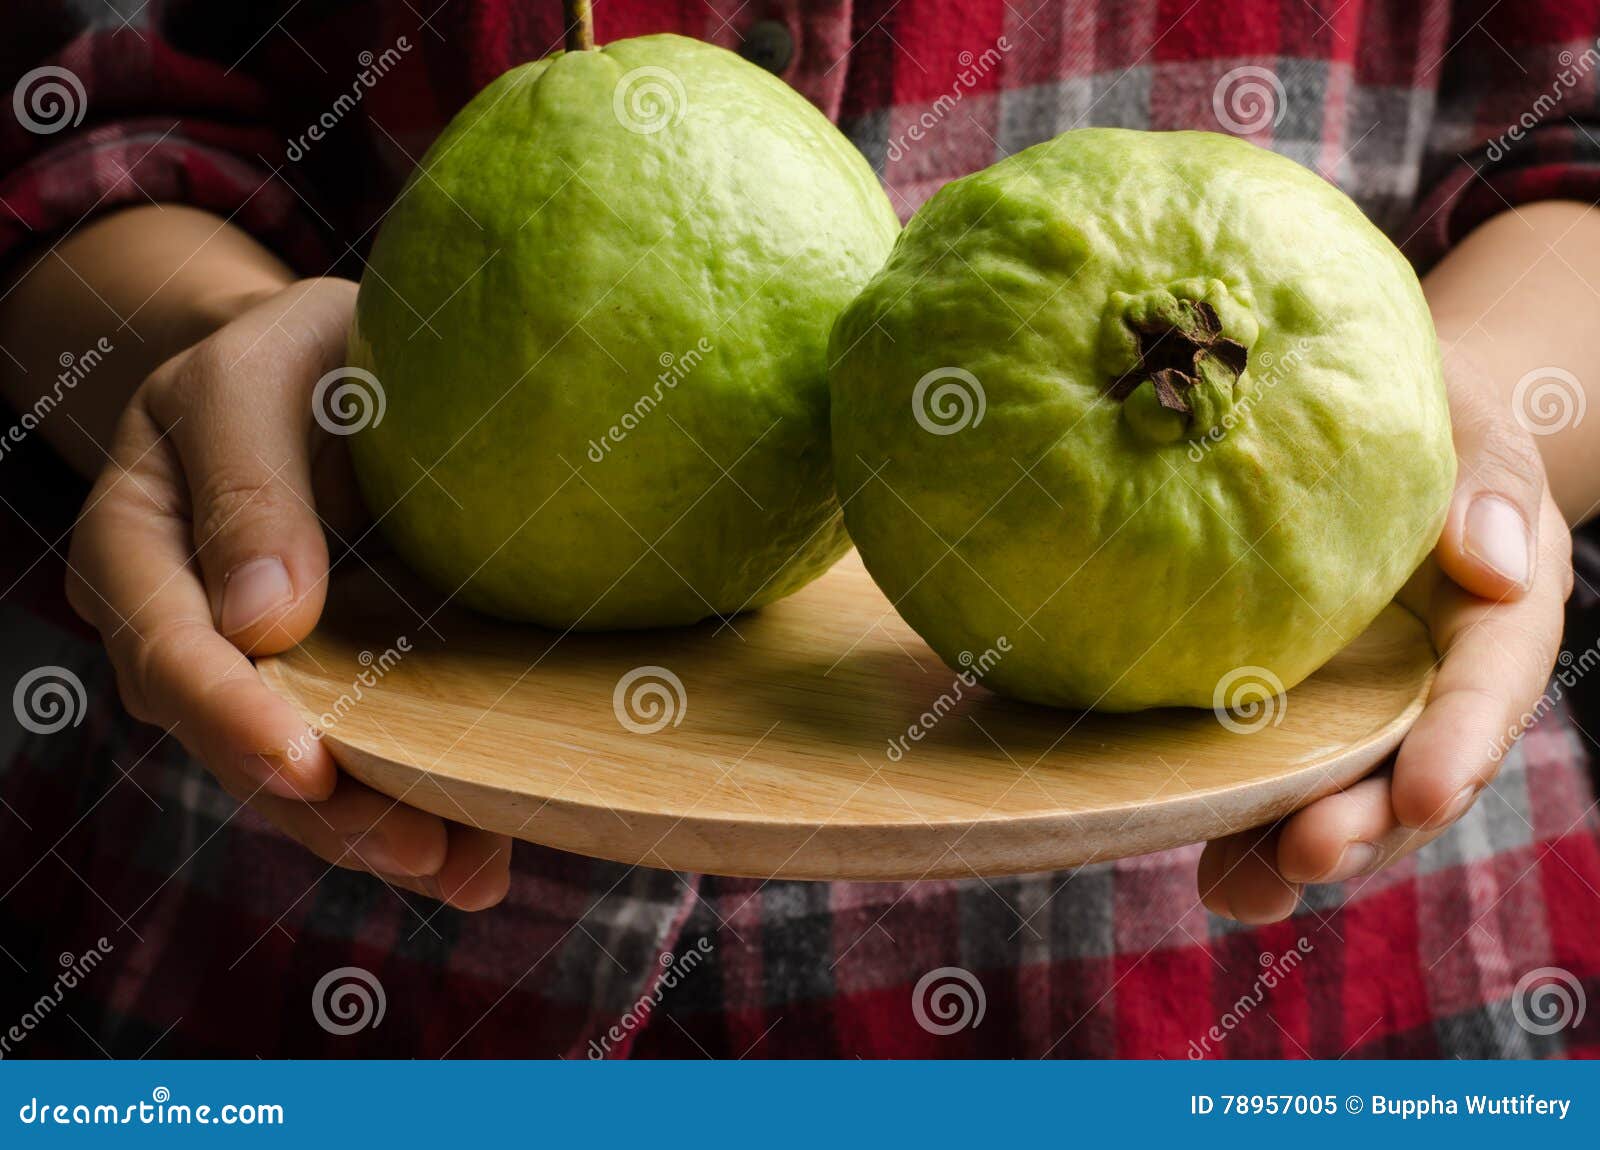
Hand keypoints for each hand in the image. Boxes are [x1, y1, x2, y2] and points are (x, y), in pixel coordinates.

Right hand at [65, 278, 511, 909]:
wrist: (336, 362)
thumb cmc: (292, 354)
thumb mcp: (258, 378)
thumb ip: (248, 484)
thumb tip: (264, 625)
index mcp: (138, 547)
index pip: (173, 650)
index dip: (235, 719)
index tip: (307, 767)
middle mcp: (191, 627)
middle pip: (239, 740)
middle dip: (326, 811)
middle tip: (417, 851)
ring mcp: (269, 666)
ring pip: (308, 773)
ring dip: (384, 829)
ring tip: (470, 871)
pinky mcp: (344, 680)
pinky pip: (371, 755)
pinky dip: (426, 805)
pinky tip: (487, 854)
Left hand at [1198, 340, 1571, 921]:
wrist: (1362, 432)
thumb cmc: (1432, 418)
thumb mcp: (1476, 429)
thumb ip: (1494, 487)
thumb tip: (1496, 564)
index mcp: (1497, 621)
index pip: (1486, 690)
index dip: (1457, 746)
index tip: (1425, 795)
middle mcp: (1429, 685)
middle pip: (1409, 774)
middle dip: (1364, 827)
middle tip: (1307, 856)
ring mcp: (1358, 711)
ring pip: (1341, 799)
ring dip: (1294, 853)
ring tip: (1243, 893)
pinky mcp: (1290, 715)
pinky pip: (1273, 781)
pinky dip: (1244, 833)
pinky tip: (1210, 876)